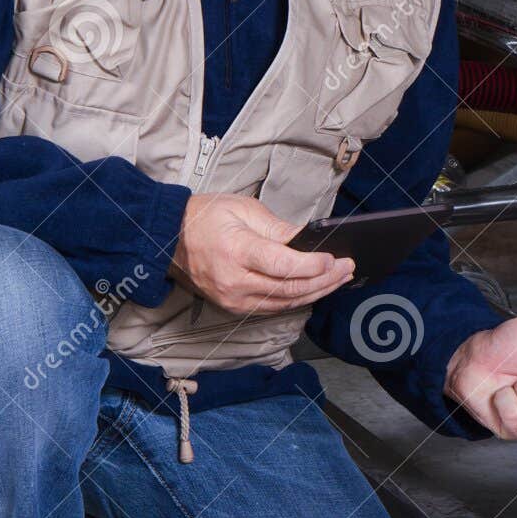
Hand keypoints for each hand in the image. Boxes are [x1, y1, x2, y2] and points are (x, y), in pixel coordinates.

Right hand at [170, 194, 353, 315]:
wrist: (169, 239)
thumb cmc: (205, 218)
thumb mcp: (244, 210)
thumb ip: (279, 229)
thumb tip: (310, 241)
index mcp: (236, 251)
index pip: (283, 266)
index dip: (313, 266)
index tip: (334, 259)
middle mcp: (234, 281)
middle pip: (290, 288)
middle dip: (324, 280)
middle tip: (347, 268)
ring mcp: (233, 299)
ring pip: (285, 302)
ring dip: (317, 292)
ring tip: (339, 278)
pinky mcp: (234, 307)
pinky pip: (273, 307)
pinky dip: (298, 298)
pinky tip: (316, 288)